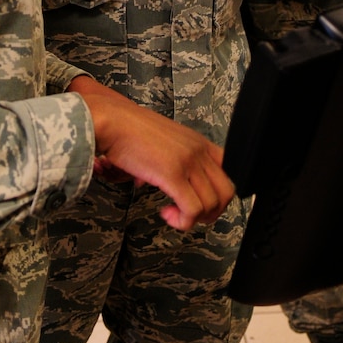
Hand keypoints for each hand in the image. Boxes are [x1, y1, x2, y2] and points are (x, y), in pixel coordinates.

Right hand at [68, 76, 234, 229]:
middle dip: (212, 212)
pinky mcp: (173, 175)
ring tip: (173, 214)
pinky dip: (182, 220)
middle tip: (191, 216)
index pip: (229, 172)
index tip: (202, 202)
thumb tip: (172, 186)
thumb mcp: (166, 142)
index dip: (219, 194)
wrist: (113, 122)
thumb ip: (177, 161)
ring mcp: (188, 162)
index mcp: (200, 143)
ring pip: (211, 204)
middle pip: (227, 192)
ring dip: (194, 219)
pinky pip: (192, 209)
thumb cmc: (131, 131)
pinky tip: (166, 213)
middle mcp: (199, 151)